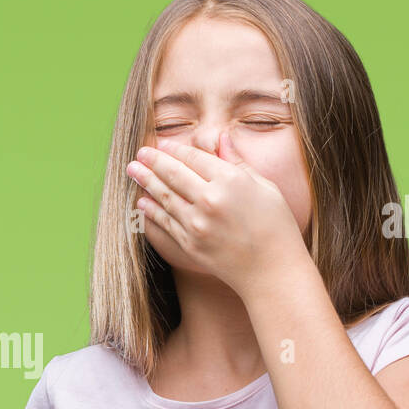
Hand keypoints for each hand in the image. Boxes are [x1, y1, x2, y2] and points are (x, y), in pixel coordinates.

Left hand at [126, 130, 306, 298]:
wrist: (272, 271)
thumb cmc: (276, 226)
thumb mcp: (265, 186)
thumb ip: (238, 162)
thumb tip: (221, 137)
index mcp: (231, 180)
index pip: (194, 158)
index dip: (175, 149)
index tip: (163, 143)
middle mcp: (210, 200)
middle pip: (174, 174)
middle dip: (153, 161)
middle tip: (139, 152)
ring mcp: (197, 224)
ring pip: (164, 197)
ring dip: (145, 181)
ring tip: (132, 170)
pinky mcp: (190, 244)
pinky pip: (165, 222)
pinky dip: (152, 210)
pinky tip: (142, 201)